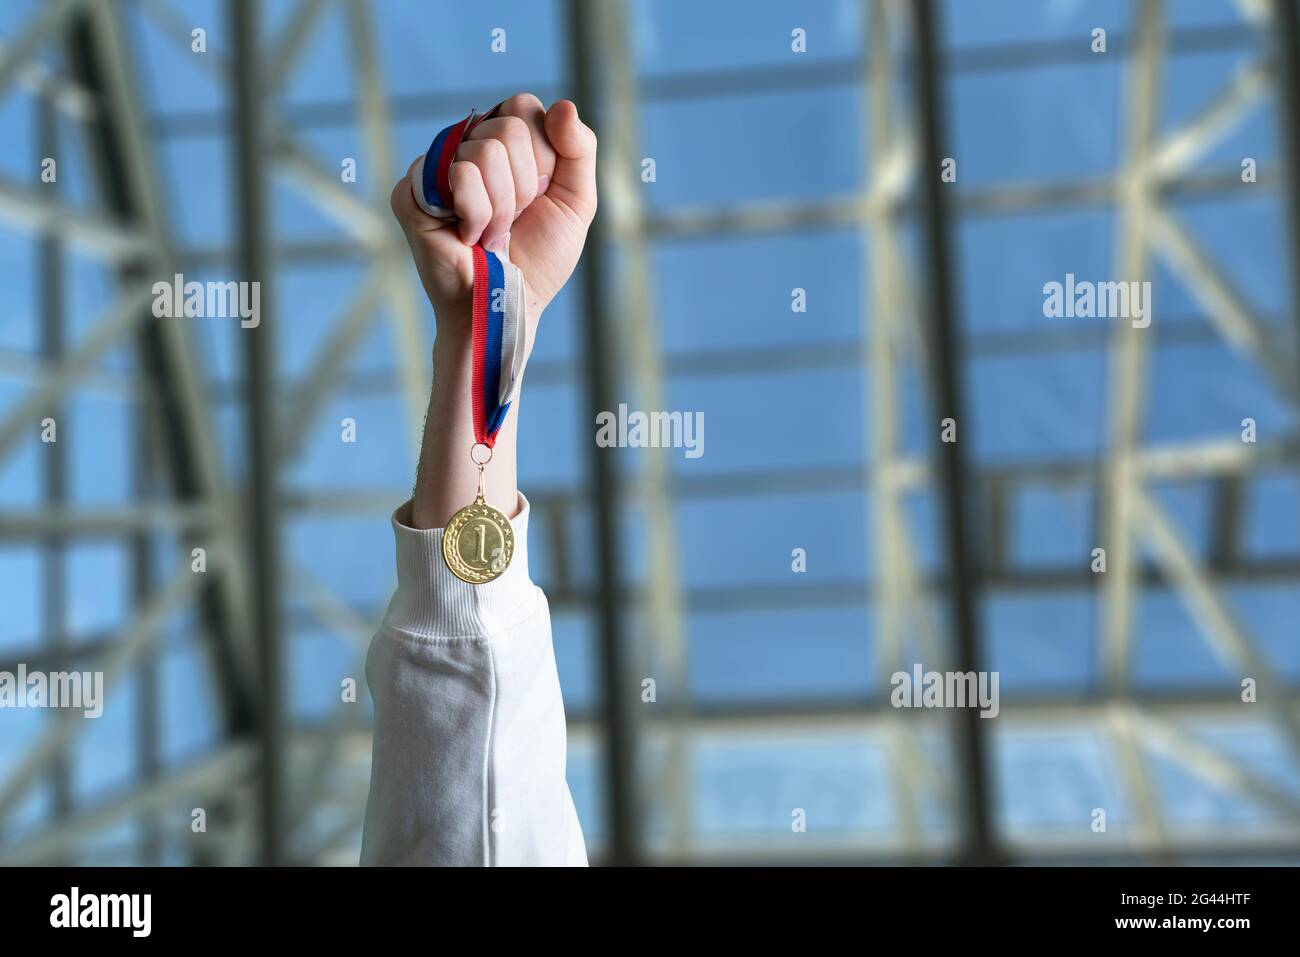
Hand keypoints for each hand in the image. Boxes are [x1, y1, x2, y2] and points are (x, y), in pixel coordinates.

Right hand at [389, 94, 597, 345]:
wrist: (508, 306)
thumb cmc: (538, 260)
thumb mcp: (576, 202)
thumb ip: (579, 150)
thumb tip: (563, 105)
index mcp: (502, 143)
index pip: (523, 107)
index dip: (543, 155)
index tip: (540, 194)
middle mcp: (465, 148)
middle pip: (507, 128)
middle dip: (525, 186)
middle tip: (514, 220)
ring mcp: (436, 168)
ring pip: (484, 152)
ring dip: (502, 208)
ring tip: (491, 234)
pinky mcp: (411, 192)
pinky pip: (458, 176)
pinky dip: (477, 215)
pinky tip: (466, 236)